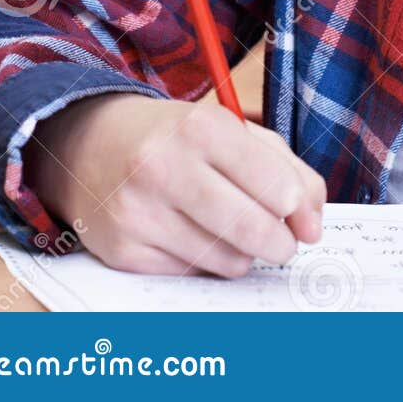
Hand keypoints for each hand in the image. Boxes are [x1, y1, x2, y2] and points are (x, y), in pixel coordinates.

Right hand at [24, 93, 325, 276]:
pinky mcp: (122, 250)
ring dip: (244, 255)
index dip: (297, 208)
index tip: (300, 215)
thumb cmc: (174, 138)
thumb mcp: (230, 132)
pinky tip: (195, 238)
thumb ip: (285, 168)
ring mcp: (139, 211)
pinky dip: (205, 265)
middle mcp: (165, 166)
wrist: (88, 144)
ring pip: (225, 260)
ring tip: (234, 233)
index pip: (273, 184)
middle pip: (251, 229)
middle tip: (282, 242)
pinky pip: (190, 275)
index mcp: (201, 127)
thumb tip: (314, 223)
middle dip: (281, 243)